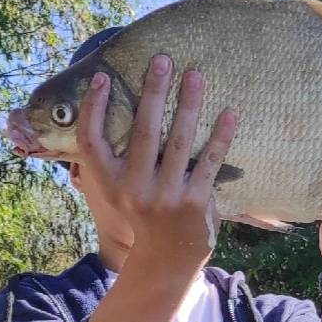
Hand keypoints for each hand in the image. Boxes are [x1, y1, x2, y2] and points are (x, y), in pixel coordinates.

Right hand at [75, 54, 237, 276]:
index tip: (101, 77)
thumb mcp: (118, 192)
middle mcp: (134, 189)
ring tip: (196, 75)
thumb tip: (110, 109)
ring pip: (179, 141)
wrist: (166, 261)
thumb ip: (115, 159)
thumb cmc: (142, 216)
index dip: (93, 108)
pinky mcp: (195, 203)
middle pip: (143, 131)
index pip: (92, 141)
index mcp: (110, 184)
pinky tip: (229, 113)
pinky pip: (209, 162)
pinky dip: (220, 136)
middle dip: (153, 93)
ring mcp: (166, 197)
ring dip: (188, 104)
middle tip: (162, 59)